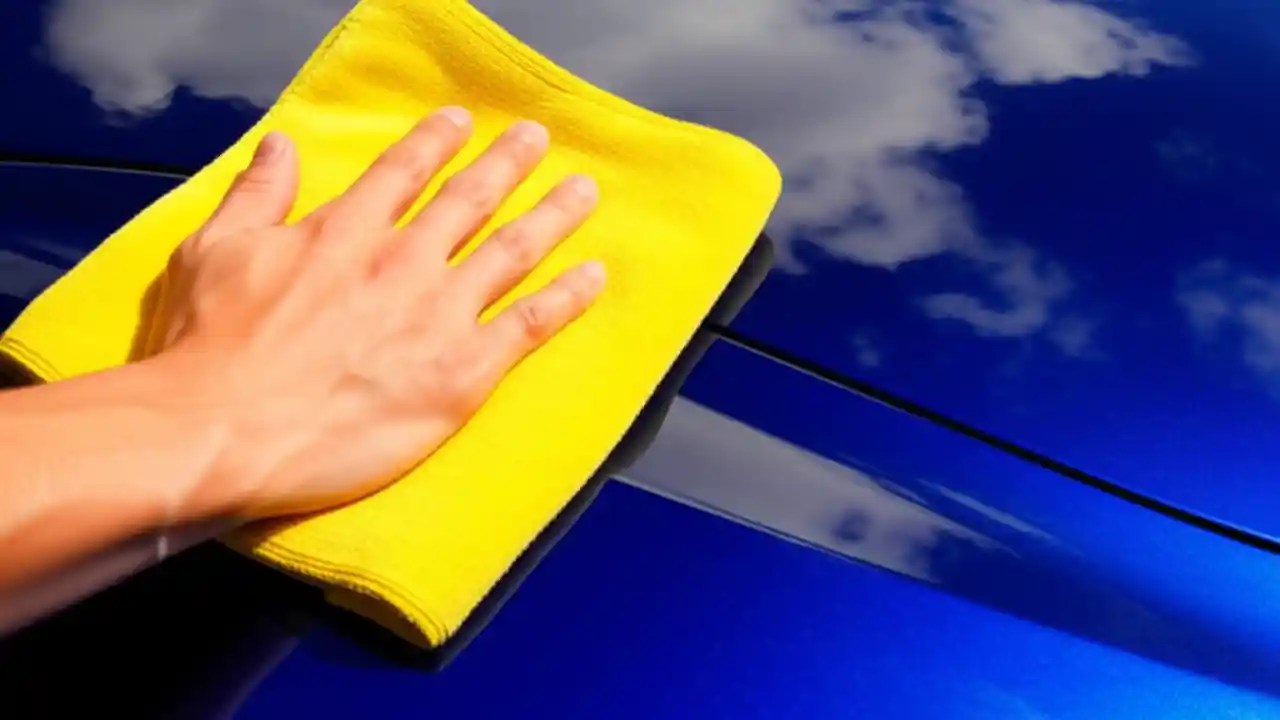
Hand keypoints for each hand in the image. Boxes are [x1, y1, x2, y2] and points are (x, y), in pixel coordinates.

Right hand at [152, 107, 603, 518]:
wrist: (225, 428)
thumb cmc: (211, 350)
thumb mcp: (216, 250)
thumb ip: (257, 194)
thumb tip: (277, 146)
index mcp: (346, 231)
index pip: (404, 172)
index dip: (435, 142)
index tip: (460, 122)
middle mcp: (402, 262)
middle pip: (469, 200)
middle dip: (507, 164)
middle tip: (535, 139)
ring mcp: (438, 314)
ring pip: (512, 250)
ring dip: (552, 216)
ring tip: (582, 192)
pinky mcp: (462, 372)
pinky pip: (530, 324)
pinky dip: (567, 298)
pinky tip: (594, 277)